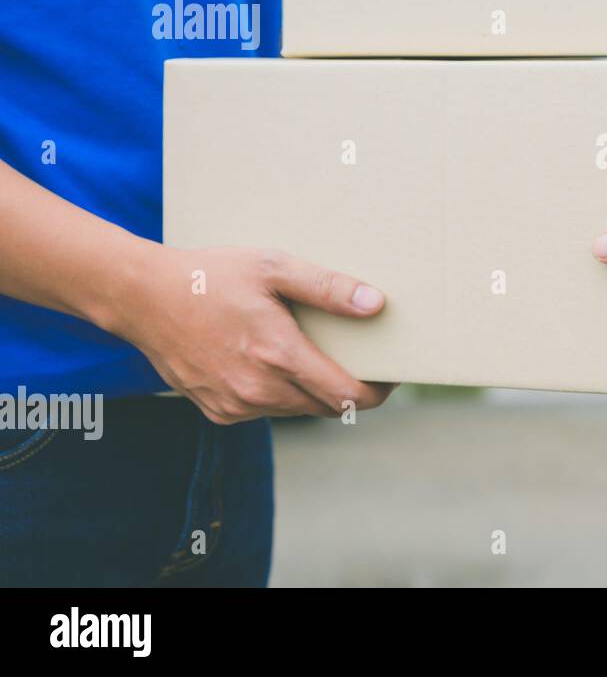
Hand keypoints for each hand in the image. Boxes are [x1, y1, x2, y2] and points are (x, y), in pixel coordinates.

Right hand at [107, 244, 395, 424]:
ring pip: (297, 409)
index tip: (392, 375)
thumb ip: (328, 288)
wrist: (141, 297)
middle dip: (349, 388)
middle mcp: (258, 390)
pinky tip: (272, 360)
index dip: (377, 391)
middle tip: (360, 358)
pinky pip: (266, 410)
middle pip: (327, 407)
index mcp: (277, 356)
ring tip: (316, 353)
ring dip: (313, 390)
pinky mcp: (218, 411)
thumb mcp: (273, 267)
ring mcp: (235, 405)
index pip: (347, 396)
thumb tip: (376, 304)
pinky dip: (280, 392)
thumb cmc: (211, 276)